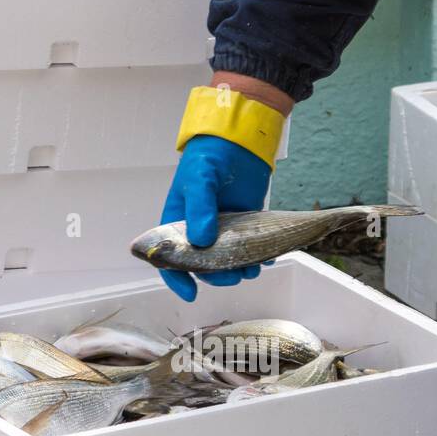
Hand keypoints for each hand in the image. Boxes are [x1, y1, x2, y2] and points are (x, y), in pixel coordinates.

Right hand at [158, 134, 272, 302]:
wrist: (239, 142)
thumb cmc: (208, 157)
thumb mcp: (198, 179)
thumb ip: (199, 208)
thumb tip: (202, 241)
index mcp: (177, 225)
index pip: (170, 260)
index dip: (177, 279)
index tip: (190, 293)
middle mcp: (198, 233)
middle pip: (203, 267)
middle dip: (217, 277)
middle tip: (234, 275)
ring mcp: (222, 232)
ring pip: (227, 263)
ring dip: (238, 270)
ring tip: (252, 269)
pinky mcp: (244, 227)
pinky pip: (249, 250)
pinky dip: (257, 258)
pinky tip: (266, 259)